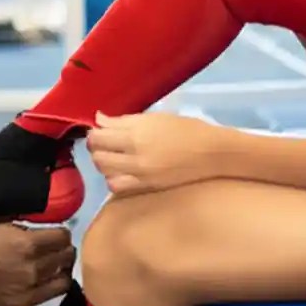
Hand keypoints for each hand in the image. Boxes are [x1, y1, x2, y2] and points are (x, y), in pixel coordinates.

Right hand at [0, 223, 74, 305]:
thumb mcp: (1, 222)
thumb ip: (26, 222)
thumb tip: (46, 217)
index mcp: (27, 243)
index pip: (63, 236)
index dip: (62, 232)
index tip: (58, 231)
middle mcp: (32, 267)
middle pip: (66, 256)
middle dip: (64, 248)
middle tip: (58, 245)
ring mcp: (29, 288)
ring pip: (64, 276)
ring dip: (62, 266)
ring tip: (56, 262)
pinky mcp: (25, 303)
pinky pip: (54, 293)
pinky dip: (55, 283)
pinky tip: (49, 277)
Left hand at [87, 111, 226, 196]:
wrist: (212, 153)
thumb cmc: (185, 129)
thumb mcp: (154, 118)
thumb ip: (124, 120)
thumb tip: (99, 119)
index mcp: (136, 134)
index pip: (99, 135)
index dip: (93, 132)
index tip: (99, 129)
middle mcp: (134, 155)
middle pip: (98, 154)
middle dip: (96, 147)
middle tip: (105, 142)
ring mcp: (139, 174)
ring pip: (104, 171)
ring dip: (103, 163)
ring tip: (114, 156)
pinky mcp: (146, 187)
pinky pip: (117, 186)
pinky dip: (114, 179)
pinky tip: (122, 172)